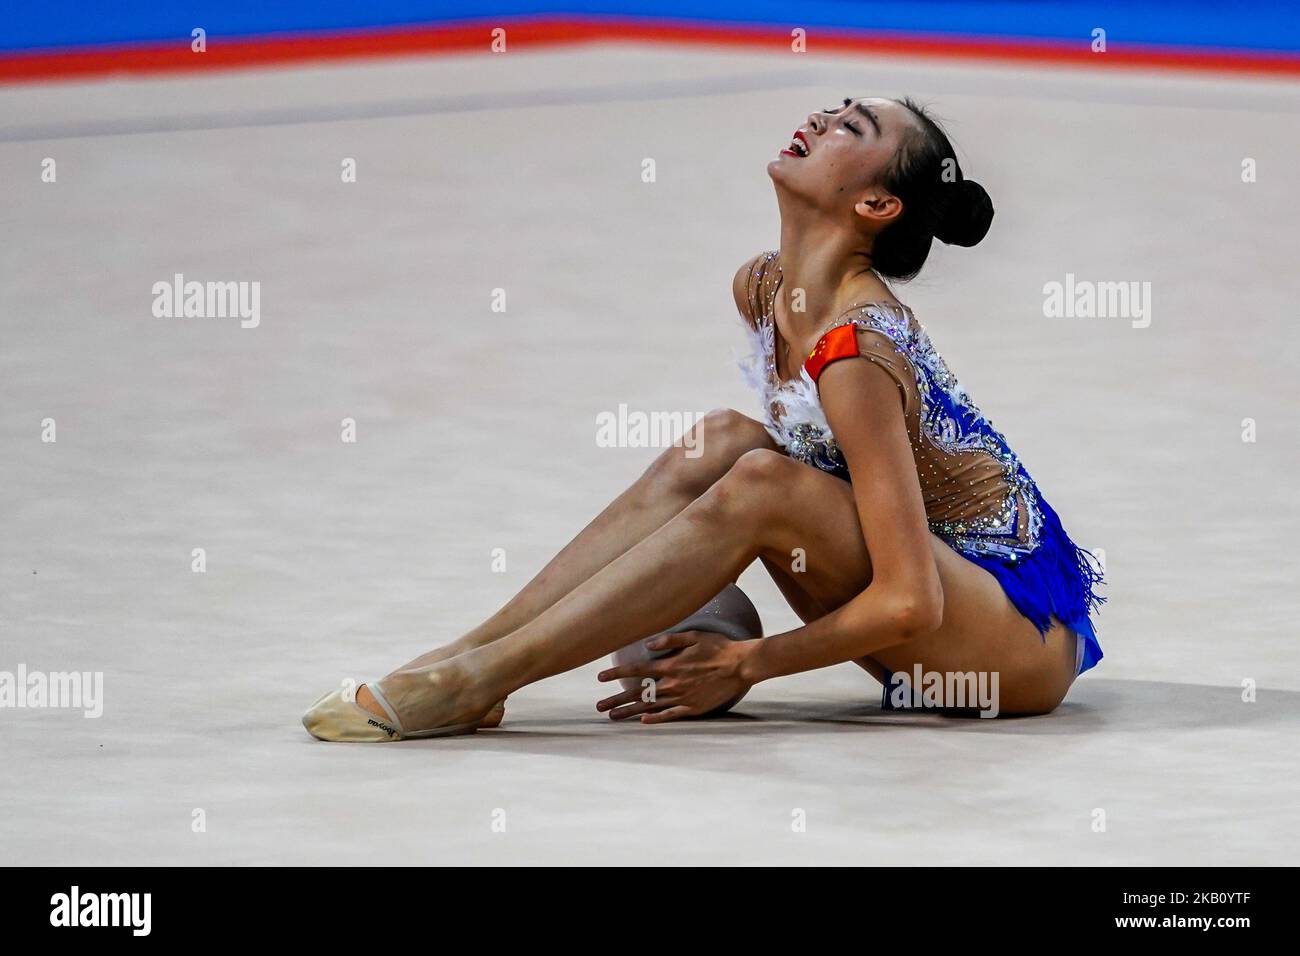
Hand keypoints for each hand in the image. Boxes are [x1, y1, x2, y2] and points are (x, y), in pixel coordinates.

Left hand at [596, 630, 754, 723]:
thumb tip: (647, 644)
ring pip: (650, 706)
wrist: (740, 666)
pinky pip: (670, 715)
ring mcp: (682, 697)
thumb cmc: (718, 647)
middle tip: (599, 707)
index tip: (601, 678)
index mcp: (670, 665)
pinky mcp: (693, 708)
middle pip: (638, 693)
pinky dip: (656, 719)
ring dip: (630, 711)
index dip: (617, 674)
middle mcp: (672, 683)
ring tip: (613, 717)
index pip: (636, 670)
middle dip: (616, 700)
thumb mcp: (693, 636)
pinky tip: (642, 722)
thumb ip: (668, 640)